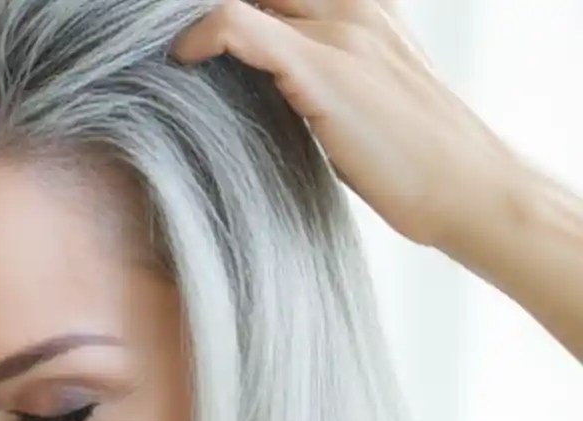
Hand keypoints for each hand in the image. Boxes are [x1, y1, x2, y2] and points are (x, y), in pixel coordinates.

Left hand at [173, 0, 525, 250]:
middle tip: (163, 35)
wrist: (469, 189)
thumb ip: (308, 71)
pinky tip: (184, 60)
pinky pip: (235, 25)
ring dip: (197, 16)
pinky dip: (199, 37)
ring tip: (170, 48)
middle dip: (208, 5)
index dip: (227, 8)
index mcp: (362, 5)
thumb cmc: (409, 157)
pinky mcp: (323, 67)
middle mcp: (352, 3)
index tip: (192, 38)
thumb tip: (252, 81)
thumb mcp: (356, 94)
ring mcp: (340, 30)